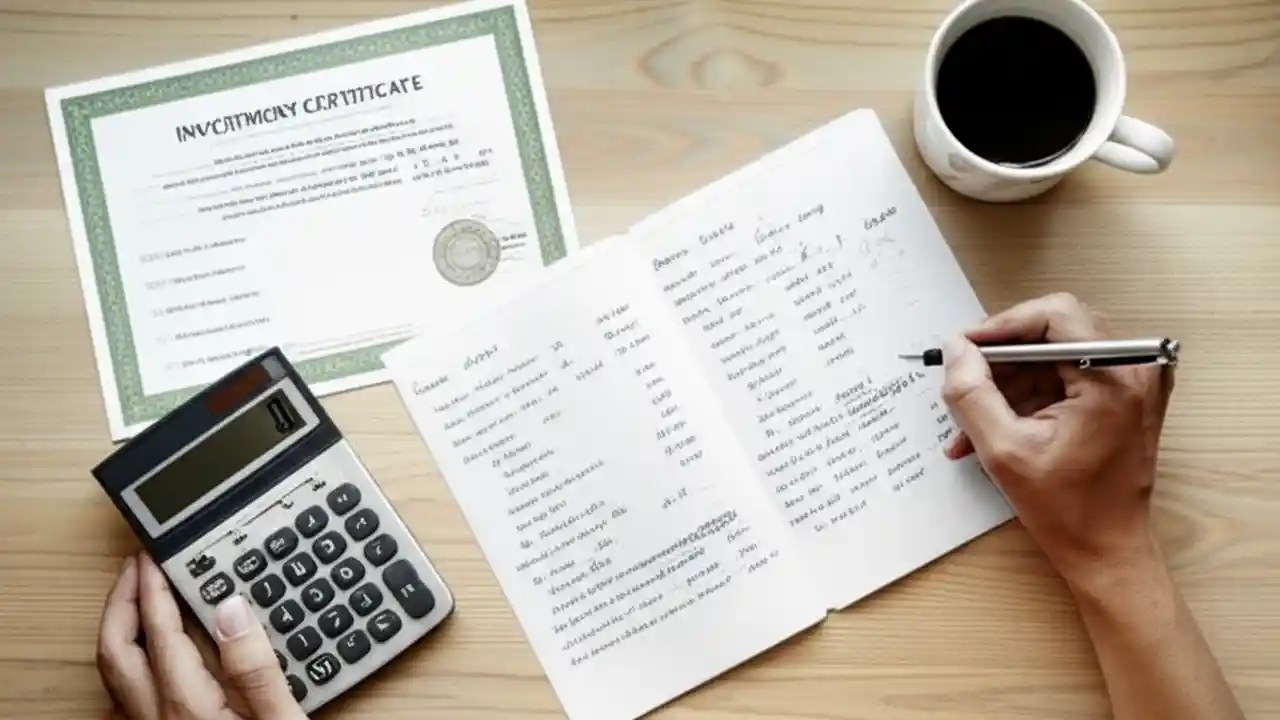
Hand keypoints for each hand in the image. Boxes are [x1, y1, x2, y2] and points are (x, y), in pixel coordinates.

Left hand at [97, 552, 307, 719]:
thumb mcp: (279, 719)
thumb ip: (256, 668)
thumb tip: (233, 610)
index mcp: (186, 705)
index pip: (158, 633)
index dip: (152, 589)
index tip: (153, 558)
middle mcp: (156, 717)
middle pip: (115, 649)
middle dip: (120, 601)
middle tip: (134, 568)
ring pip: (114, 673)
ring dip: (119, 629)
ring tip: (135, 599)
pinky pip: (125, 694)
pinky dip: (128, 661)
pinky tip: (146, 655)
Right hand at [940, 293, 1173, 589]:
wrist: (1108, 550)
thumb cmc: (1065, 510)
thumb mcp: (1003, 451)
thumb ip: (971, 394)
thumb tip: (955, 349)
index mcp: (1112, 379)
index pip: (1054, 314)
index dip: (1002, 325)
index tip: (965, 348)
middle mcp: (1133, 370)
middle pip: (1054, 329)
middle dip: (1003, 355)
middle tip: (966, 378)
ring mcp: (1135, 383)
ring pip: (1055, 353)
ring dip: (1009, 381)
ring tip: (971, 420)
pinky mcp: (1125, 397)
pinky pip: (1067, 375)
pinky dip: (1029, 394)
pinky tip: (996, 425)